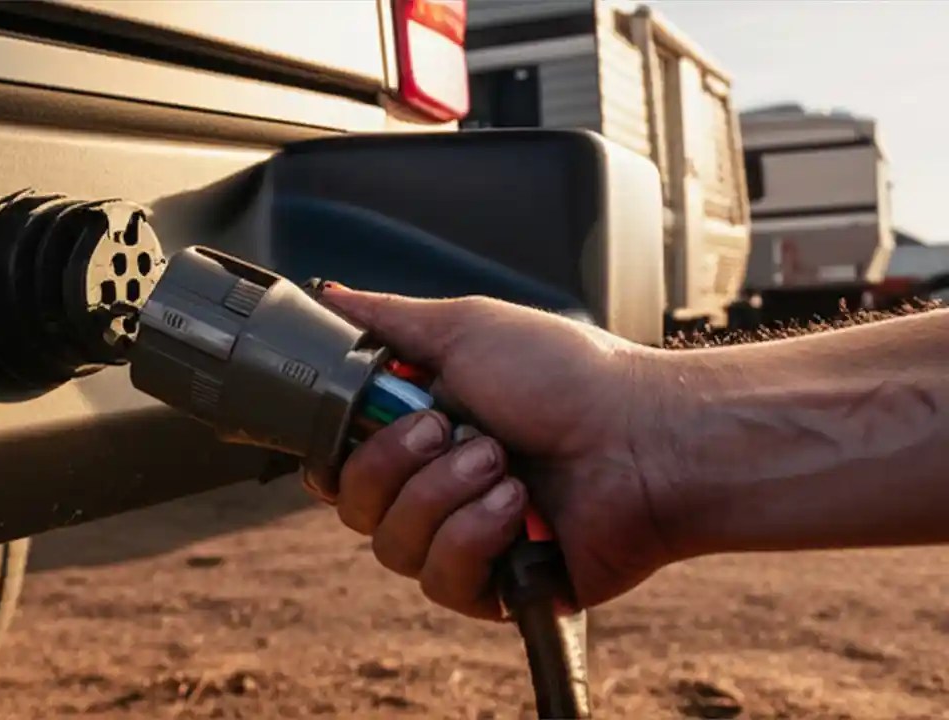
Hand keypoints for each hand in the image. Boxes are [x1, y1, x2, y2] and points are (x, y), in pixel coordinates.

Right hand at [319, 287, 684, 618]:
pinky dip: (474, 535)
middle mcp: (433, 490)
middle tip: (455, 429)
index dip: (342, 449)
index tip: (374, 415)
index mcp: (420, 434)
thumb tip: (331, 294)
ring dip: (444, 495)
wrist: (642, 437)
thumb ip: (390, 321)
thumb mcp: (468, 327)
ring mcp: (461, 541)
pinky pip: (441, 580)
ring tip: (504, 465)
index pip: (339, 462)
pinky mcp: (494, 589)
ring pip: (392, 547)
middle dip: (399, 462)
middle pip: (353, 505)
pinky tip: (518, 509)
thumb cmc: (569, 377)